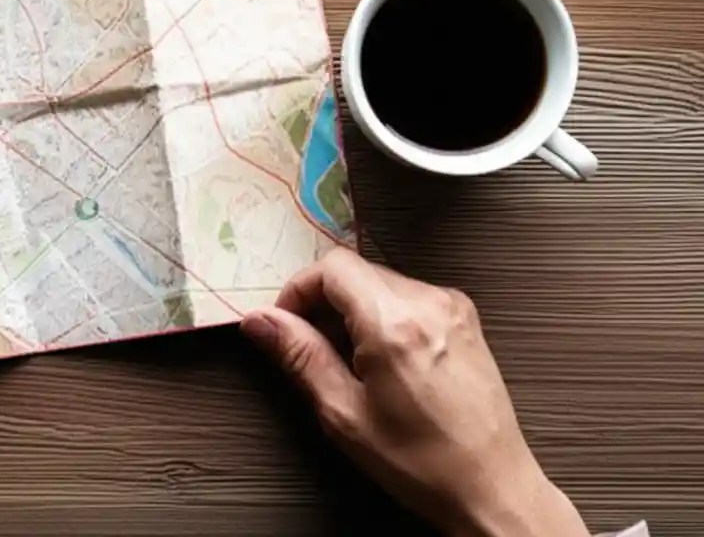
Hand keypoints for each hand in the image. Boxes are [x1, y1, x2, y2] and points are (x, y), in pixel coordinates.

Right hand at [242, 249, 588, 536]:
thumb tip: (262, 322)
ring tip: (348, 362)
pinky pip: (408, 297)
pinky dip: (381, 316)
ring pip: (379, 282)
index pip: (332, 267)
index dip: (297, 290)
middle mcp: (429, 304)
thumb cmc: (424, 463)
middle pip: (355, 270)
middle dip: (322, 302)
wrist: (492, 486)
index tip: (285, 322)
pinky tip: (379, 361)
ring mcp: (452, 308)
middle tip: (309, 347)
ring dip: (351, 310)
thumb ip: (300, 356)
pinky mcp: (464, 319)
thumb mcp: (344, 414)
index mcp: (395, 325)